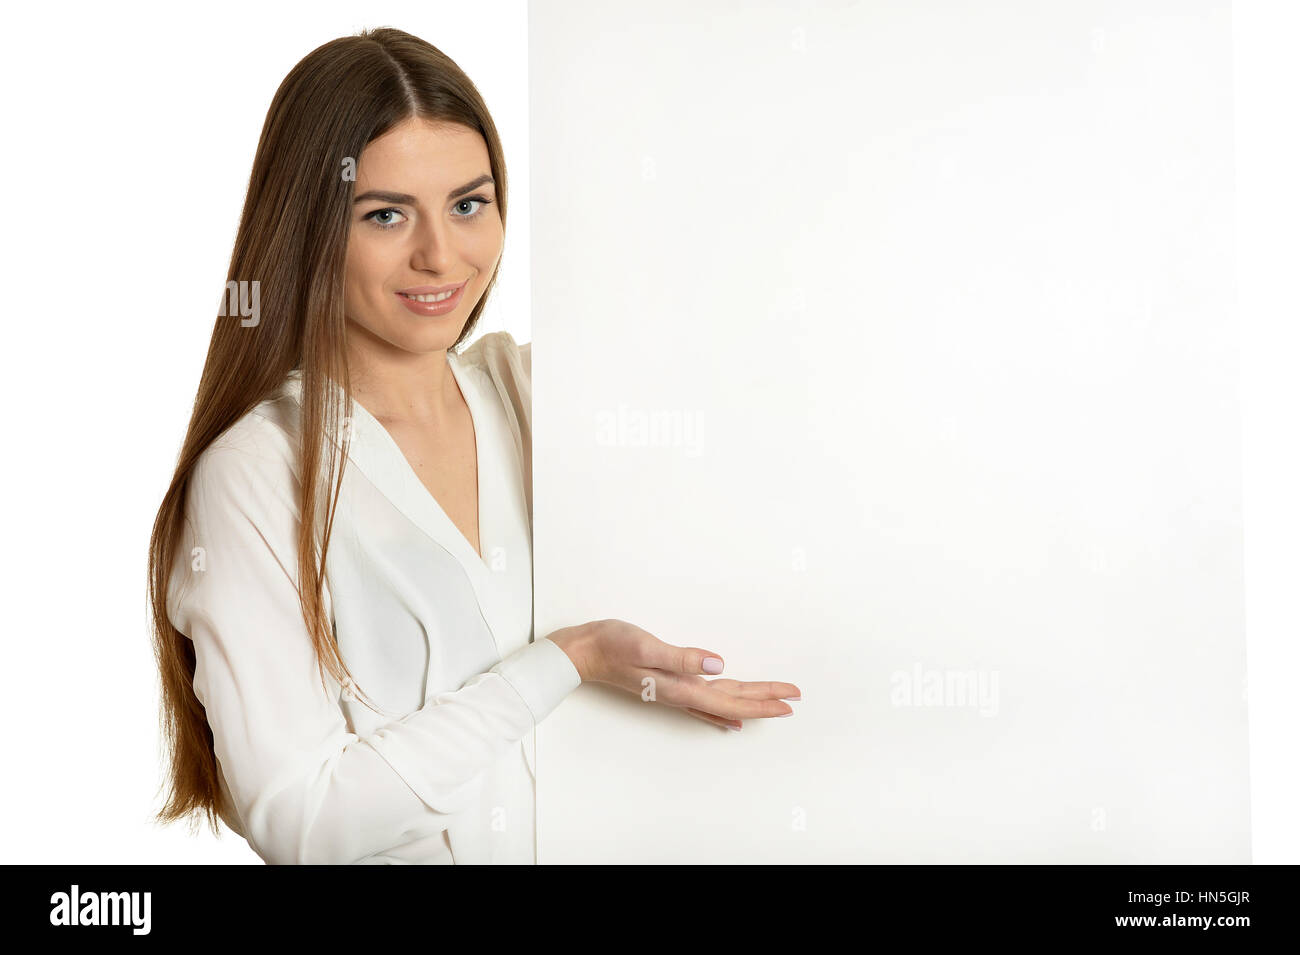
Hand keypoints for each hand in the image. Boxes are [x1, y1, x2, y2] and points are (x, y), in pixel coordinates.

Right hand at [547, 619, 799, 730]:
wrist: (583, 651)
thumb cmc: (612, 644)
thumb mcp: (647, 647)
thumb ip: (682, 657)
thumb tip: (719, 665)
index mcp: (682, 686)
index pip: (733, 698)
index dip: (764, 699)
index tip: (791, 698)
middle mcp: (682, 693)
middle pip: (733, 702)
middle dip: (766, 701)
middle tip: (796, 698)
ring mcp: (674, 691)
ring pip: (722, 701)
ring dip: (750, 702)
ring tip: (774, 704)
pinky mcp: (667, 684)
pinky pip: (704, 702)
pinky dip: (722, 709)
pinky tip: (730, 717)